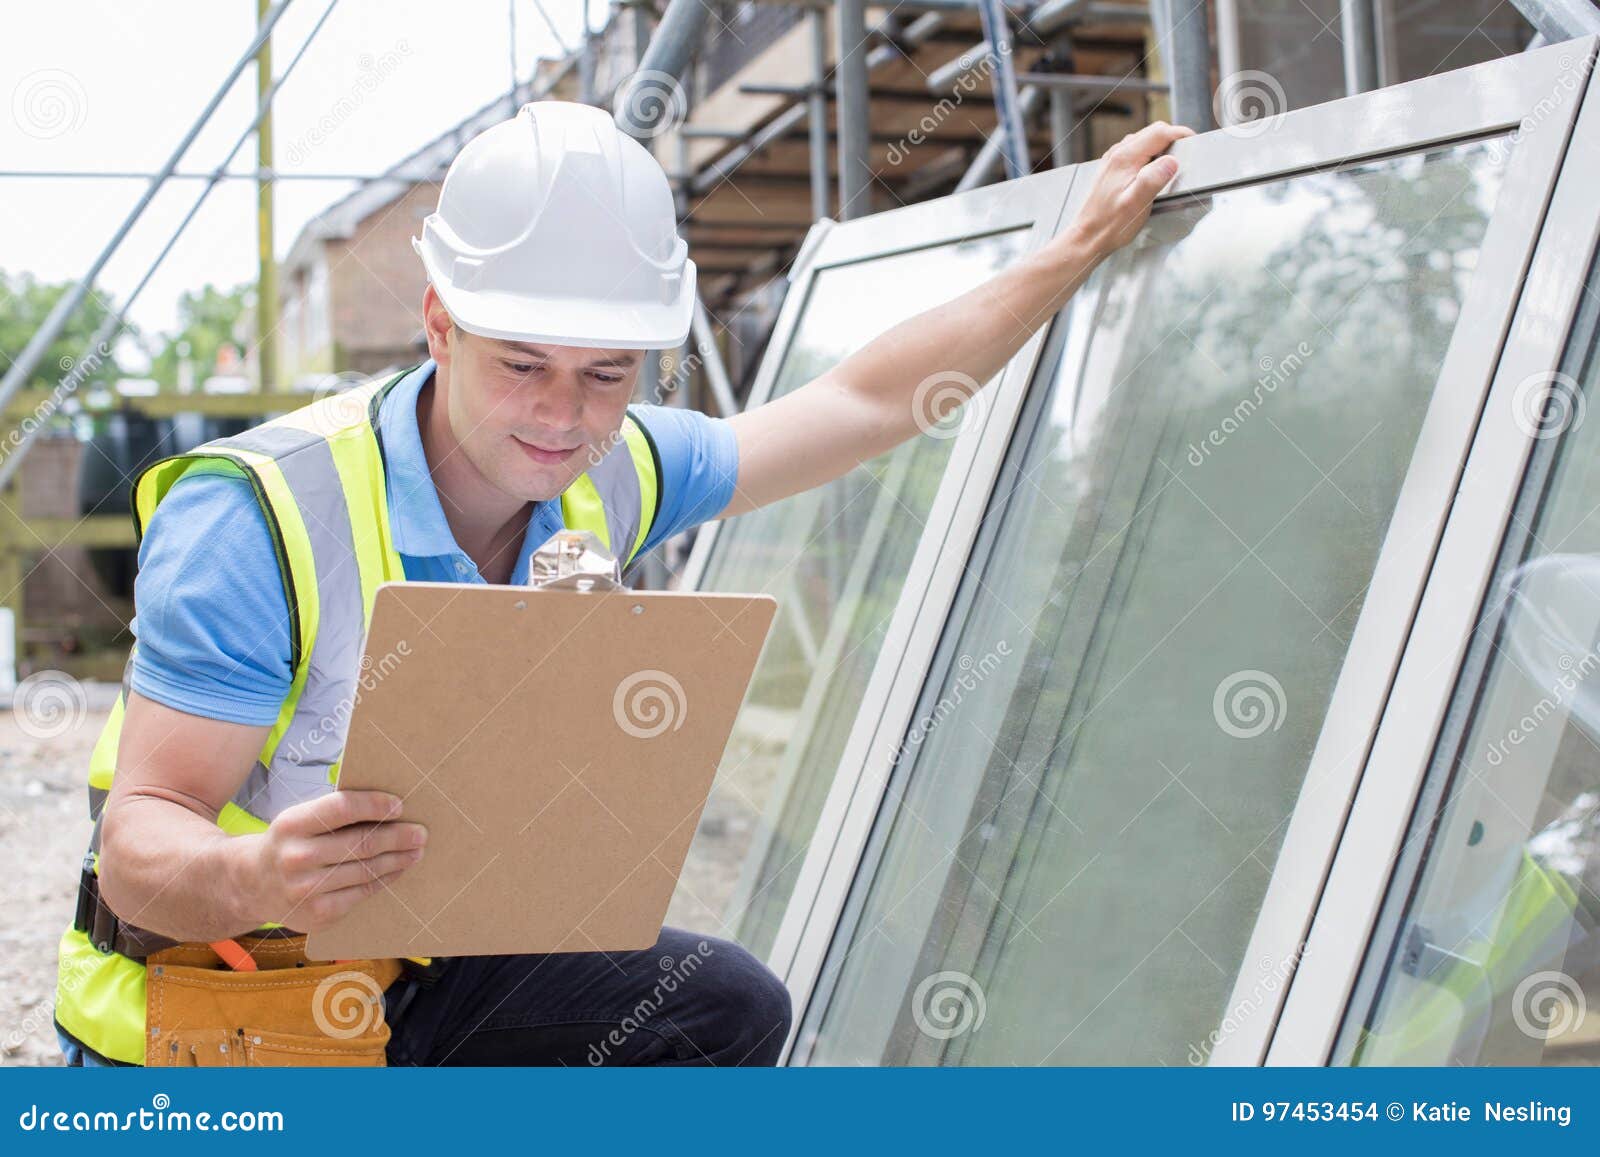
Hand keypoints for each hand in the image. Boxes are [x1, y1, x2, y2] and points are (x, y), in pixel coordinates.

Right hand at [237, 790, 426, 931]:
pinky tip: (397, 870)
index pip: (341, 808)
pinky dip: (384, 879)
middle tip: (421, 832)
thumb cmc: (289, 843)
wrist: (251, 885)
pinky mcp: (318, 914)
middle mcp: (296, 858)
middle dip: (397, 837)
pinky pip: (362, 894)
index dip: (374, 805)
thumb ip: (334, 813)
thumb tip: (389, 806)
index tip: (400, 805)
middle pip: (360, 844)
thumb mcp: (299, 820)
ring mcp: (306, 890)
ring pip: (366, 871)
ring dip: (398, 859)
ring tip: (416, 850)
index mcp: (292, 825)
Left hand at [1062, 121, 1194, 260]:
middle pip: (1151, 132)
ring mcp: (1112, 161)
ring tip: (1172, 162)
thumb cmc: (1109, 225)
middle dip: (1172, 138)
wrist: (1087, 237)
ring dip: (1161, 146)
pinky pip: (1135, 152)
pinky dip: (1149, 155)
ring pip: (1143, 140)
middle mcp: (1116, 154)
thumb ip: (1154, 179)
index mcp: (1125, 158)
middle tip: (1186, 152)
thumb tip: (1172, 161)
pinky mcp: (1112, 169)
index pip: (1159, 132)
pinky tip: (1153, 171)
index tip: (1192, 142)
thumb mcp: (1137, 204)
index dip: (1180, 134)